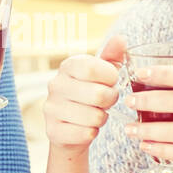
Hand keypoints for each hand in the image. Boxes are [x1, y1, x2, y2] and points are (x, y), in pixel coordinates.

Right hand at [44, 35, 126, 153]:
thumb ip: (113, 56)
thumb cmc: (89, 95)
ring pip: (94, 117)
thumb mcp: (102, 74)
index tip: (111, 81)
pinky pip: (86, 134)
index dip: (110, 78)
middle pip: (98, 95)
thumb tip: (121, 39)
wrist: (69, 128)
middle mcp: (55, 85)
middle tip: (106, 100)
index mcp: (68, 66)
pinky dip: (92, 132)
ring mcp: (51, 108)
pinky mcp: (53, 131)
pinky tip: (86, 127)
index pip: (93, 68)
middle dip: (110, 100)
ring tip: (95, 113)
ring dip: (101, 118)